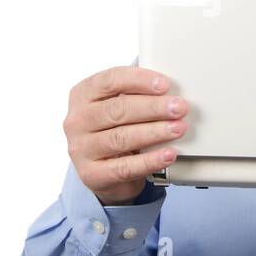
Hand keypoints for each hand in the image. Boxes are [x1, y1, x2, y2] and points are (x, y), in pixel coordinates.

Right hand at [64, 65, 188, 205]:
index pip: (110, 80)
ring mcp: (81, 149)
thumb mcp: (116, 106)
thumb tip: (168, 90)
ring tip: (178, 128)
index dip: (139, 81)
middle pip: (118, 109)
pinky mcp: (92, 174)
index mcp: (82, 95)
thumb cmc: (113, 129)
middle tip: (178, 108)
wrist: (102, 171)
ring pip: (122, 138)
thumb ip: (135, 93)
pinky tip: (168, 154)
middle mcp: (77, 121)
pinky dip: (150, 160)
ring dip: (155, 132)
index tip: (165, 85)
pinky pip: (125, 167)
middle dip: (153, 107)